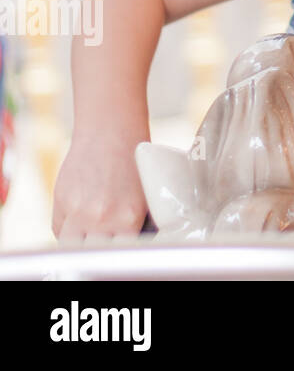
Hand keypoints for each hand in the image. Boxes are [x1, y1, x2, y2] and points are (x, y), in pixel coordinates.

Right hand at [51, 128, 150, 243]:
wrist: (111, 132)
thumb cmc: (133, 161)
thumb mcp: (142, 195)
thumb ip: (131, 223)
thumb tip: (129, 245)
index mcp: (128, 218)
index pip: (119, 254)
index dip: (120, 253)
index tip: (122, 248)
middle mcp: (101, 217)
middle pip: (95, 253)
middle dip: (101, 248)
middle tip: (108, 238)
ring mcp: (78, 210)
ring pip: (72, 246)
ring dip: (81, 243)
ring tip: (94, 231)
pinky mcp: (61, 201)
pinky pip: (59, 231)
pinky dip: (68, 231)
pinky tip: (81, 219)